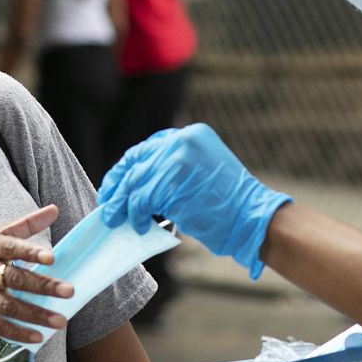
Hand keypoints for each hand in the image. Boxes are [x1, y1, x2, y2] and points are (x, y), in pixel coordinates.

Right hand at [0, 205, 74, 344]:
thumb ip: (24, 226)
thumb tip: (54, 210)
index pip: (10, 247)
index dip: (30, 252)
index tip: (51, 258)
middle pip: (15, 278)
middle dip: (43, 286)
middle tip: (69, 291)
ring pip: (10, 305)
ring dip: (36, 314)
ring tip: (60, 320)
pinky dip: (18, 332)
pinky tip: (38, 336)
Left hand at [98, 124, 291, 278]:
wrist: (252, 219)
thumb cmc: (229, 206)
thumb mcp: (201, 173)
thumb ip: (173, 170)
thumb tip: (138, 185)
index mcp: (191, 135)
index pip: (148, 148)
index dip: (129, 167)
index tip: (116, 183)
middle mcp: (182, 140)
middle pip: (136, 160)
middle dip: (118, 183)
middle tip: (108, 202)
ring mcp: (177, 159)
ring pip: (135, 181)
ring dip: (123, 203)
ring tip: (117, 219)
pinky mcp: (171, 182)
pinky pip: (141, 199)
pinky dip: (135, 214)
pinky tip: (139, 226)